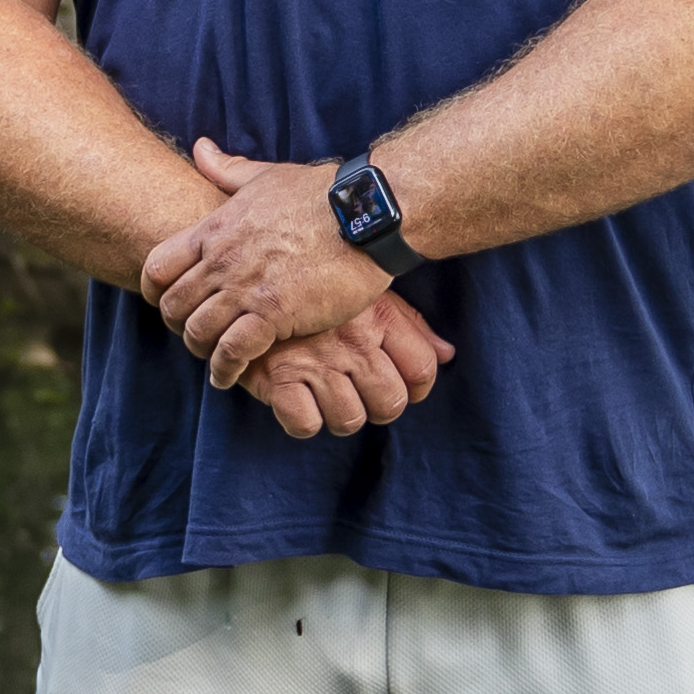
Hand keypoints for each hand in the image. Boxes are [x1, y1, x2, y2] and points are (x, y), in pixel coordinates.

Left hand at [141, 139, 391, 389]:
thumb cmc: (321, 193)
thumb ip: (227, 169)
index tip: (168, 301)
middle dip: (179, 324)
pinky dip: (226, 368)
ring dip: (202, 349)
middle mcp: (222, 260)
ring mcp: (246, 288)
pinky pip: (233, 351)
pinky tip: (232, 374)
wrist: (367, 213)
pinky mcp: (274, 313)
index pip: (157, 266)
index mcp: (216, 228)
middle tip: (196, 333)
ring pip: (198, 332)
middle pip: (173, 305)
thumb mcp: (267, 175)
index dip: (155, 290)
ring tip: (215, 359)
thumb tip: (200, 148)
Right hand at [239, 291, 457, 438]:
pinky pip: (305, 424)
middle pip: (390, 403)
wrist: (245, 270)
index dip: (417, 387)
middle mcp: (351, 340)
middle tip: (359, 392)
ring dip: (340, 414)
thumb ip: (409, 325)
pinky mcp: (276, 377)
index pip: (423, 368)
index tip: (400, 386)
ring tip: (326, 393)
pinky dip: (302, 420)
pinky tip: (297, 398)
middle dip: (379, 406)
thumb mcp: (366, 292)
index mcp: (377, 313)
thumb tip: (448, 354)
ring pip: (349, 420)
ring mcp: (315, 360)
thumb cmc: (313, 284)